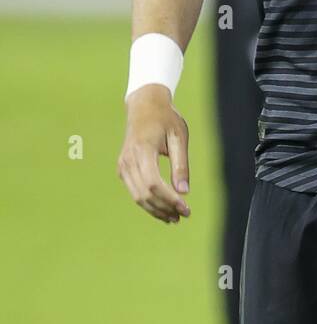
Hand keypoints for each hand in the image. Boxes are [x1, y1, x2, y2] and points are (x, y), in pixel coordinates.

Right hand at [117, 85, 190, 223]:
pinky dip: (149, 203)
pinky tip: (163, 209)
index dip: (169, 200)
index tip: (186, 208)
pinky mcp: (123, 169)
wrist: (144, 105)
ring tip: (175, 218)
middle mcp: (129, 159)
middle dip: (165, 208)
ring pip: (137, 197)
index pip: (153, 184)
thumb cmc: (165, 118)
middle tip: (185, 216)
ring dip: (156, 210)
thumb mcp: (179, 136)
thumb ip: (181, 164)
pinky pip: (135, 191)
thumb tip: (184, 192)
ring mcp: (123, 165)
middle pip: (144, 194)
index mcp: (143, 149)